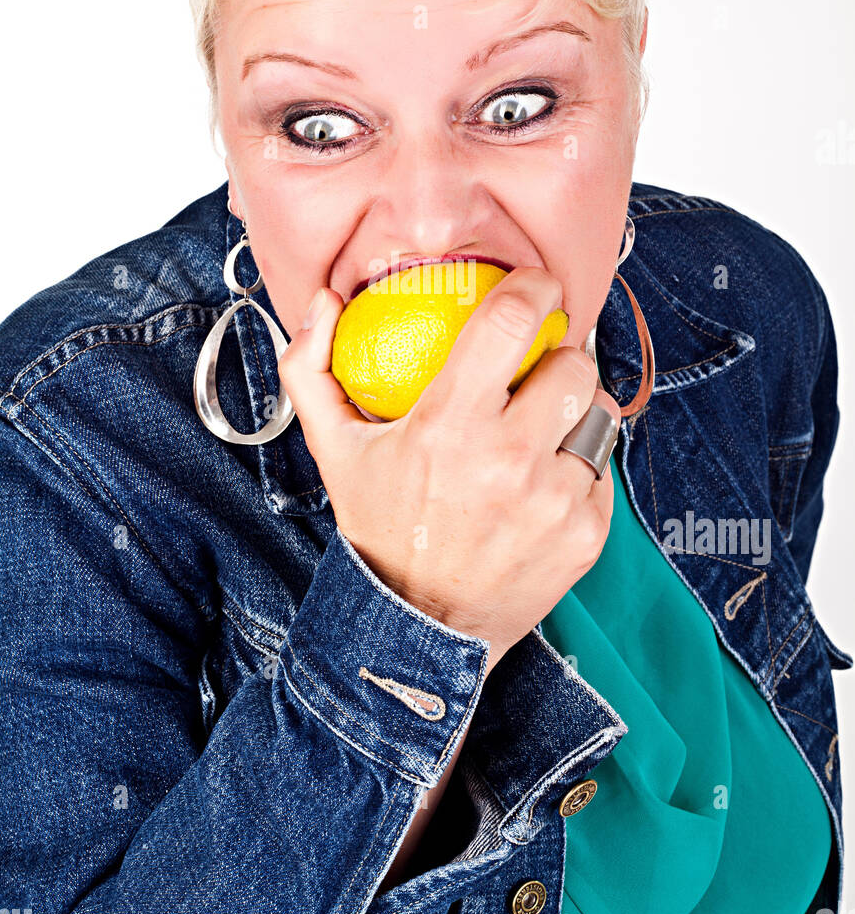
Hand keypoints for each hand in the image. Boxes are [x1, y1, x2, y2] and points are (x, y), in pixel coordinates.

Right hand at [278, 268, 617, 672]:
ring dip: (575, 413)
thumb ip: (313, 368)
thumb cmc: (378, 530)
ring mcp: (554, 499)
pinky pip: (601, 472)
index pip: (512, 322)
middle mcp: (508, 458)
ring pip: (597, 416)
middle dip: (561, 357)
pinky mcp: (585, 533)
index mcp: (449, 424)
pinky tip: (542, 485)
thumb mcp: (333, 450)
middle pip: (574, 364)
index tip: (538, 285)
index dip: (535, 287)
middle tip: (537, 371)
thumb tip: (322, 302)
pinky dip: (578, 471)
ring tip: (542, 430)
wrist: (417, 629)